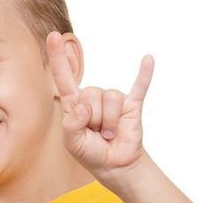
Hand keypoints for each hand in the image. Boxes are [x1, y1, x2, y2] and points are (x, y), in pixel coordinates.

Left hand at [47, 31, 153, 186]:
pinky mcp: (132, 105)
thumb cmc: (91, 152)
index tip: (54, 37)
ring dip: (109, 122)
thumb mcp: (72, 143)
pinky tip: (148, 60)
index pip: (64, 78)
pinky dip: (145, 74)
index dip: (59, 58)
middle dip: (93, 119)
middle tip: (96, 134)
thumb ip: (71, 124)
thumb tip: (84, 107)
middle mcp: (93, 98)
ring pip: (110, 98)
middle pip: (90, 94)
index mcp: (75, 104)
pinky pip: (140, 86)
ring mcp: (113, 100)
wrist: (114, 166)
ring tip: (108, 133)